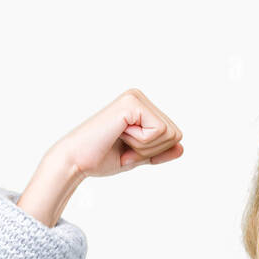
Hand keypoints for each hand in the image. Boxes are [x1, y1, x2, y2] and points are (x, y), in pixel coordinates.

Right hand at [56, 87, 184, 178]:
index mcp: (141, 108)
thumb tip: (182, 147)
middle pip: (175, 134)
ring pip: (170, 133)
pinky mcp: (132, 103)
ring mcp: (135, 97)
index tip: (129, 151)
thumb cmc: (101, 158)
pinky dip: (142, 142)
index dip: (155, 153)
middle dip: (153, 150)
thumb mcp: (139, 157)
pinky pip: (159, 130)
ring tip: (121, 141)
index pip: (174, 136)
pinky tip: (120, 135)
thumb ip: (159, 151)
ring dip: (145, 147)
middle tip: (125, 148)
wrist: (76, 161)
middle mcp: (139, 98)